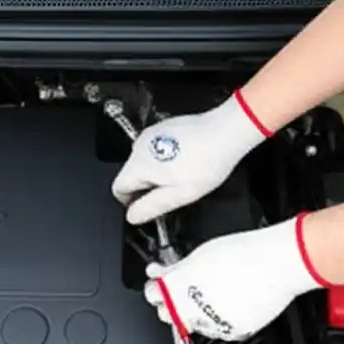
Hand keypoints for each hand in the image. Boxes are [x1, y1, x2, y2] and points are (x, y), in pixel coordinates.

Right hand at [112, 93, 268, 224]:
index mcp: (139, 163)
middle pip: (132, 174)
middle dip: (148, 185)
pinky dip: (166, 156)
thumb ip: (151, 207)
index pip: (118, 188)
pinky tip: (186, 159)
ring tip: (184, 172)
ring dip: (159, 171)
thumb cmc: (206, 161)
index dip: (130, 201)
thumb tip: (132, 216)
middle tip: (174, 189)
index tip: (146, 205)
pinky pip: (156, 148)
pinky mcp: (163, 127)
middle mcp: (140, 145)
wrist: (224, 132)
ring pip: (145, 161)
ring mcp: (151, 133)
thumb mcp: (179, 195)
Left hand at [144, 216, 326, 340]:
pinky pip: (218, 329)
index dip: (157, 286)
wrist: (276, 265)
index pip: (153, 295)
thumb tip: (161, 274)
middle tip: (184, 288)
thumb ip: (175, 269)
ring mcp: (211, 325)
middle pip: (168, 314)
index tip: (162, 281)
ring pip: (194, 323)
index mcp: (177, 289)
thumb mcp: (198, 254)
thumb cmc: (242, 254)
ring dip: (196, 311)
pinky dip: (219, 318)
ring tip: (214, 292)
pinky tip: (229, 301)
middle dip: (172, 302)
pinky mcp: (232, 333)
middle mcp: (191, 312)